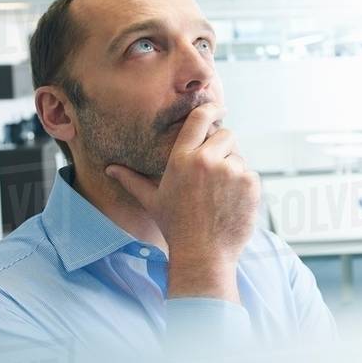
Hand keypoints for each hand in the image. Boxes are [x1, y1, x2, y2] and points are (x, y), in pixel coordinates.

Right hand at [104, 103, 259, 302]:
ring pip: (239, 157)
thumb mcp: (153, 201)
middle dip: (223, 148)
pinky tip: (231, 203)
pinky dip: (245, 186)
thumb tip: (110, 169)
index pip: (199, 118)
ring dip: (233, 169)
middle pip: (225, 135)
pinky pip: (251, 174)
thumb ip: (132, 180)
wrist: (203, 255)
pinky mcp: (250, 184)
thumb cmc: (176, 227)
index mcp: (182, 159)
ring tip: (219, 195)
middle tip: (215, 173)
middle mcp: (206, 160)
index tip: (218, 107)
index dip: (211, 108)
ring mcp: (231, 171)